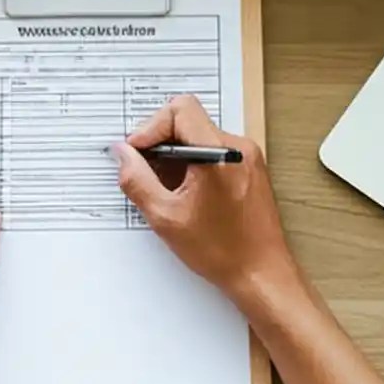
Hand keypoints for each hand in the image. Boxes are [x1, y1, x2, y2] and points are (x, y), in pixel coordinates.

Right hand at [110, 95, 296, 303]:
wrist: (262, 274)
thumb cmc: (223, 251)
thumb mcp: (166, 217)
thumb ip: (137, 180)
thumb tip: (122, 154)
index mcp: (220, 153)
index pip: (180, 109)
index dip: (151, 127)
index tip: (137, 151)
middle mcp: (238, 148)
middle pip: (189, 121)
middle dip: (160, 144)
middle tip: (145, 172)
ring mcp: (247, 158)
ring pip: (200, 138)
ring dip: (176, 157)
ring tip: (167, 190)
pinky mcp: (250, 169)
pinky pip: (214, 152)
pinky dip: (193, 165)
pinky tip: (186, 195)